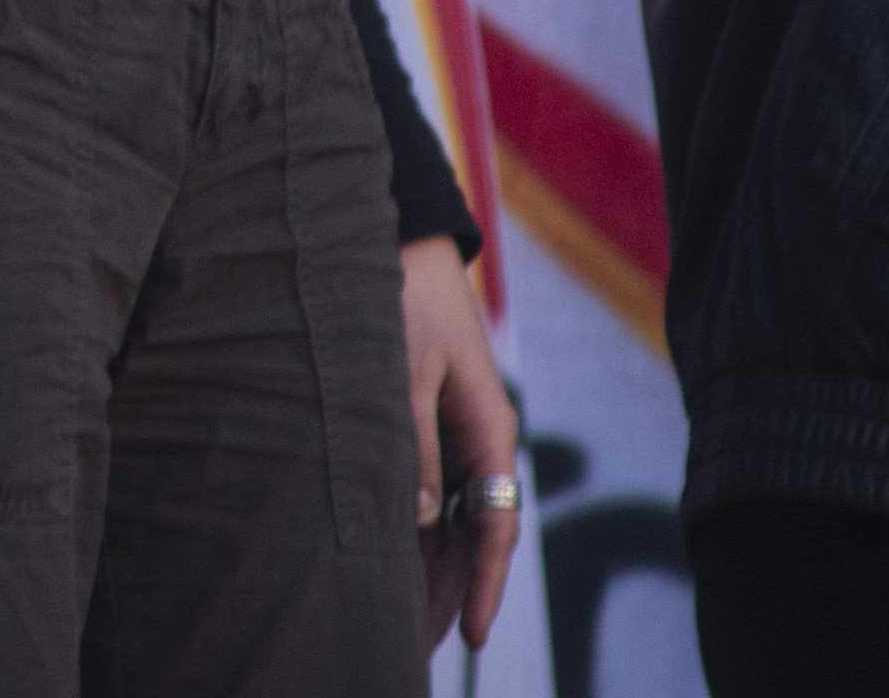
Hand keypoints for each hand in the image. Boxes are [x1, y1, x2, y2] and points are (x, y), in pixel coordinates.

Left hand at [402, 234, 520, 650]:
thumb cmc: (408, 297)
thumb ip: (413, 444)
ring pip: (450, 520)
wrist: (404, 240)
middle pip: (474, 535)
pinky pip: (429, 492)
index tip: (472, 636)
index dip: (486, 585)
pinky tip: (390, 562)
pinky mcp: (428, 423)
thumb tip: (423, 520)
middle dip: (451, 593)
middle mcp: (478, 441)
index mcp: (490, 430)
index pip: (497, 527)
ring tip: (400, 622)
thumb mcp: (406, 371)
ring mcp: (454, 434)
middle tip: (417, 648)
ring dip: (430, 568)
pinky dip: (415, 531)